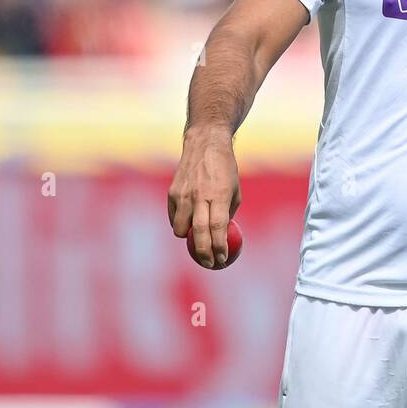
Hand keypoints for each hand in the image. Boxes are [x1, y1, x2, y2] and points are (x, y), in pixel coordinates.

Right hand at [168, 126, 242, 269]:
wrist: (204, 145)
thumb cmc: (225, 170)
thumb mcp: (234, 191)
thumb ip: (226, 213)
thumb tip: (222, 237)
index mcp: (219, 195)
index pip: (218, 227)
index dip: (219, 246)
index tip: (222, 259)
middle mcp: (199, 195)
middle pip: (198, 232)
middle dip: (204, 252)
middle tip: (209, 263)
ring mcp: (183, 194)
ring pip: (180, 228)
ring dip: (188, 238)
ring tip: (197, 240)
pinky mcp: (172, 193)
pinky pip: (174, 217)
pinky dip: (180, 224)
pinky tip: (187, 223)